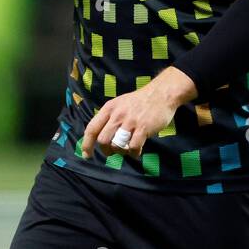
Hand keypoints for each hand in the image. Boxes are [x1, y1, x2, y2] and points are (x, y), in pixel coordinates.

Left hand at [82, 67, 196, 159]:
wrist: (161, 93)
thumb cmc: (140, 101)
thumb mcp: (120, 104)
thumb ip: (110, 117)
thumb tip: (101, 136)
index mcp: (109, 108)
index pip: (92, 129)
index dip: (87, 144)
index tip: (86, 155)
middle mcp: (117, 115)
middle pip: (103, 140)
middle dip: (106, 150)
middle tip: (112, 152)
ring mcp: (130, 121)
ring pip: (117, 145)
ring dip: (121, 152)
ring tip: (128, 149)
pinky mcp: (143, 127)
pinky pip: (134, 147)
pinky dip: (134, 153)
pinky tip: (137, 151)